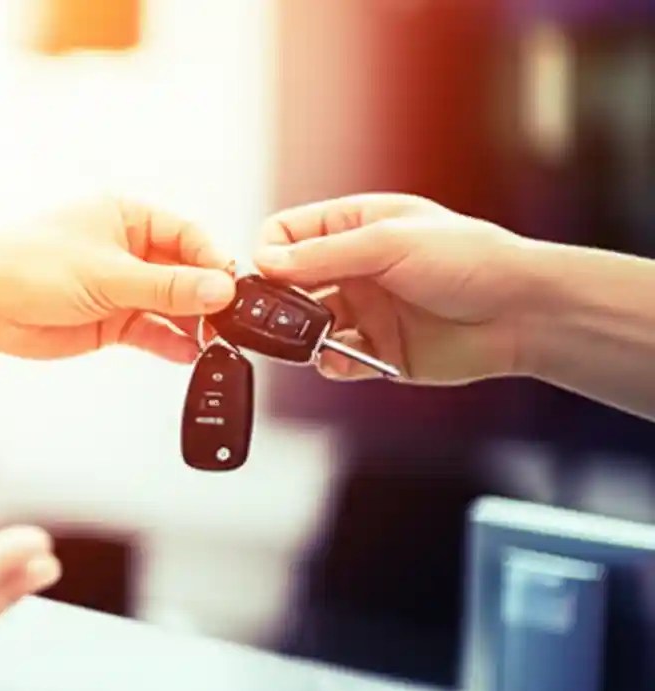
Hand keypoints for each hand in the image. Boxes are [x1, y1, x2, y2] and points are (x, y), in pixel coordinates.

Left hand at [0, 197, 236, 362]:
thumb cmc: (27, 265)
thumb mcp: (107, 275)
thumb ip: (167, 287)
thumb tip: (219, 289)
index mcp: (127, 217)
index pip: (188, 235)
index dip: (211, 261)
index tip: (230, 287)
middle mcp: (127, 250)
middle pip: (184, 273)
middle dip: (204, 297)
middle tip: (225, 320)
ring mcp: (119, 287)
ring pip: (170, 306)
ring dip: (190, 324)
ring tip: (210, 342)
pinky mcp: (109, 321)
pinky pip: (151, 331)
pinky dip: (169, 342)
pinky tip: (186, 353)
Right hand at [252, 193, 537, 383]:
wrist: (522, 313)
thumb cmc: (472, 260)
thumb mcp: (390, 243)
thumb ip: (325, 254)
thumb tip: (268, 262)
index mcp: (356, 226)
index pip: (287, 233)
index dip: (270, 252)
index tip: (268, 274)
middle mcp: (355, 268)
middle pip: (289, 283)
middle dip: (278, 301)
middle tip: (275, 316)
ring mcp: (366, 310)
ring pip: (307, 326)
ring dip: (301, 335)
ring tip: (312, 340)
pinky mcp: (378, 351)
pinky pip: (335, 361)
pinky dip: (330, 363)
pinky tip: (340, 360)